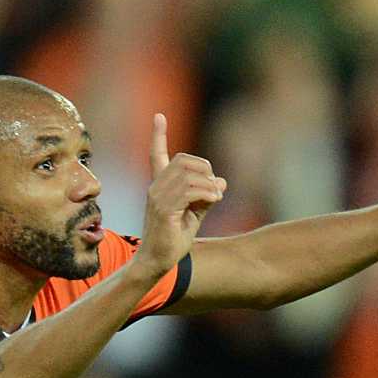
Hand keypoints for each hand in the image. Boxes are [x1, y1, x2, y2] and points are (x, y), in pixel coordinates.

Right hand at [142, 113, 225, 273]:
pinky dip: (207, 193)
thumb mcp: (195, 213)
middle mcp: (156, 188)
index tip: (159, 116)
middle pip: (183, 160)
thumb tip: (221, 181)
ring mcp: (158, 198)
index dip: (158, 135)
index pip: (157, 155)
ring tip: (215, 198)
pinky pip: (190, 191)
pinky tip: (214, 200)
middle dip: (204, 168)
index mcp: (160, 186)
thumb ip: (207, 196)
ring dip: (209, 184)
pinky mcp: (164, 210)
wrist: (158, 262)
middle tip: (215, 188)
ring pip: (189, 175)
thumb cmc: (174, 239)